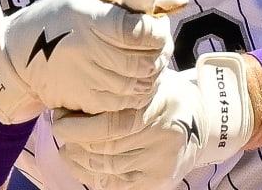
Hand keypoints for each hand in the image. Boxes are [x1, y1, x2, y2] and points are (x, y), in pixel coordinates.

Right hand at [0, 0, 188, 123]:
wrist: (18, 54)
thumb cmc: (60, 15)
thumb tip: (180, 0)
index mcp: (94, 19)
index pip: (142, 32)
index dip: (157, 30)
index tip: (155, 24)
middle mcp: (92, 51)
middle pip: (147, 61)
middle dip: (160, 51)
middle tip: (154, 42)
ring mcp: (90, 80)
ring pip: (142, 85)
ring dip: (151, 72)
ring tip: (144, 59)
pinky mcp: (88, 103)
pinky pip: (127, 103)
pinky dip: (137, 92)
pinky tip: (131, 77)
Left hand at [53, 52, 254, 189]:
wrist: (202, 123)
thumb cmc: (165, 96)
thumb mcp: (150, 81)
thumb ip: (122, 86)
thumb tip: (74, 89)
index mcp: (159, 104)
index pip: (111, 123)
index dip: (79, 124)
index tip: (59, 116)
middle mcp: (163, 134)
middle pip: (106, 147)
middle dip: (74, 140)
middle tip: (59, 129)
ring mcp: (161, 161)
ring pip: (107, 167)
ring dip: (78, 159)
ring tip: (66, 147)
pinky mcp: (158, 181)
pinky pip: (115, 185)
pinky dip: (90, 176)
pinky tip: (79, 164)